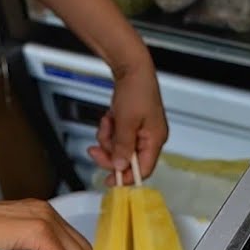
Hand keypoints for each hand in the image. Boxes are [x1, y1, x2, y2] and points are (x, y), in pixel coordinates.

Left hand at [89, 57, 167, 183]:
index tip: (109, 181)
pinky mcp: (132, 124)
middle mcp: (150, 138)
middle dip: (110, 153)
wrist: (132, 68)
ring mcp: (141, 131)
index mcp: (155, 140)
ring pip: (119, 147)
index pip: (143, 169)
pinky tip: (109, 118)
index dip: (126, 177)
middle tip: (94, 149)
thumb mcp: (126, 121)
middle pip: (128, 159)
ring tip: (107, 122)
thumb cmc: (135, 91)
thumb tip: (120, 167)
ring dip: (108, 138)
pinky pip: (118, 136)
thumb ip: (123, 146)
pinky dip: (110, 130)